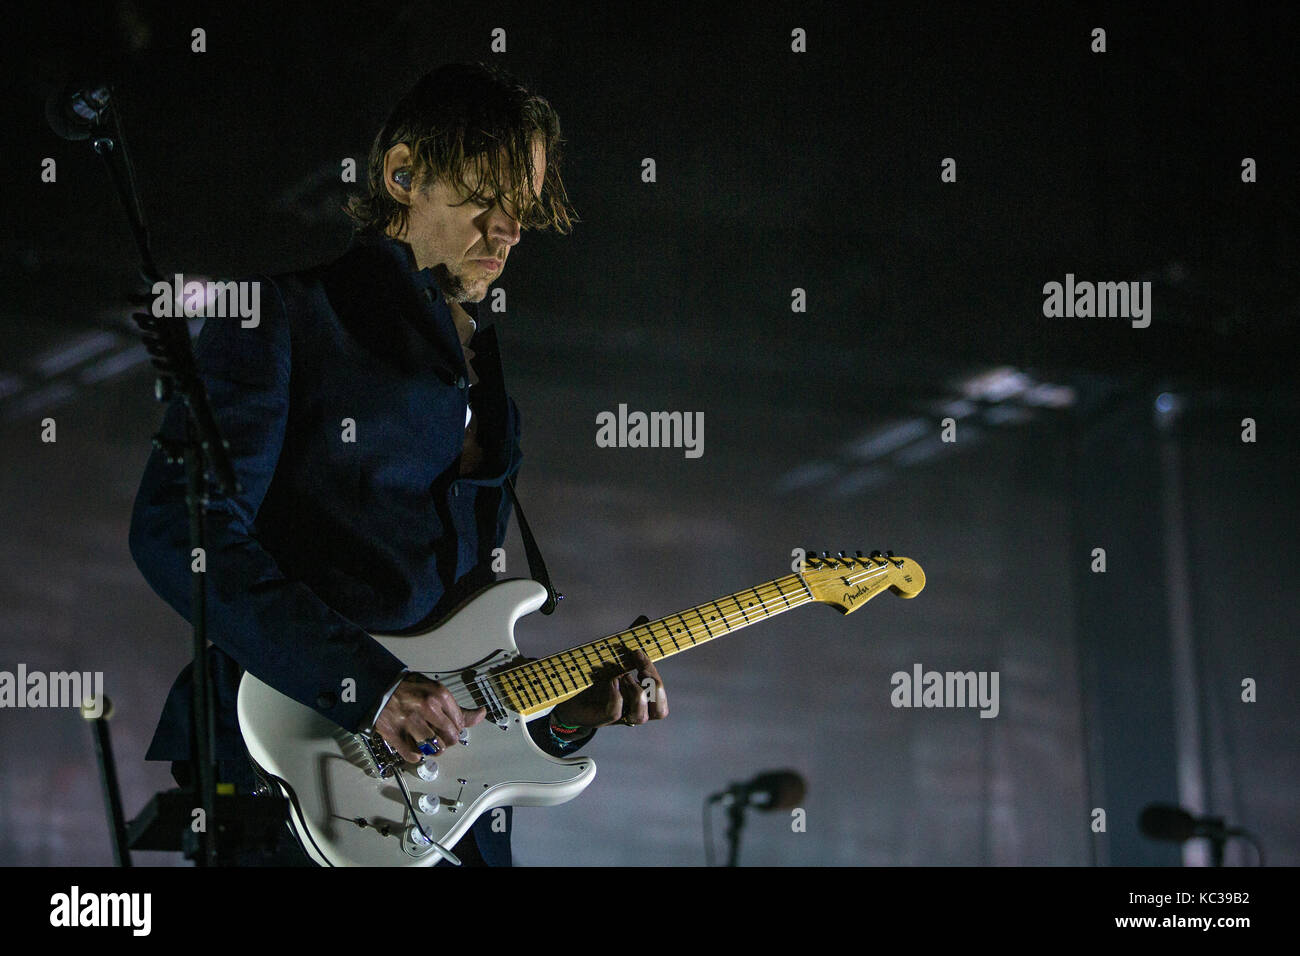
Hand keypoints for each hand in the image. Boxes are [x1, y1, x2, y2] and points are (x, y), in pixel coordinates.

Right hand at [375, 674, 484, 761]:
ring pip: (435, 749)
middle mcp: (427, 708)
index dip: (456, 728)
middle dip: (448, 740)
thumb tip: (481, 714)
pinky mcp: (396, 735)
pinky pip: (414, 756)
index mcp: (439, 695)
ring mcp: (411, 723)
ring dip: (433, 749)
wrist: (379, 688)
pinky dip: (416, 755)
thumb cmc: (409, 689)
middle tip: (439, 735)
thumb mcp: (436, 691)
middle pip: (451, 738)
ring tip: (427, 741)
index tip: (447, 725)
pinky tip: (413, 745)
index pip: (461, 724)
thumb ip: (458, 708)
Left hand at [551, 649, 667, 729]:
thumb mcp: (616, 658)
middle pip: (660, 711)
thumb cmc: (596, 678)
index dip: (656, 676)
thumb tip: (645, 619)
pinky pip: (615, 712)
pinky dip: (616, 695)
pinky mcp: (601, 718)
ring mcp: (618, 717)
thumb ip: (631, 642)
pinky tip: (610, 681)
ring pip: (641, 717)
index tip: (641, 654)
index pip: (660, 694)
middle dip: (654, 686)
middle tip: (640, 668)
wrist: (569, 696)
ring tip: (624, 676)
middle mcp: (633, 710)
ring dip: (637, 695)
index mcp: (641, 697)